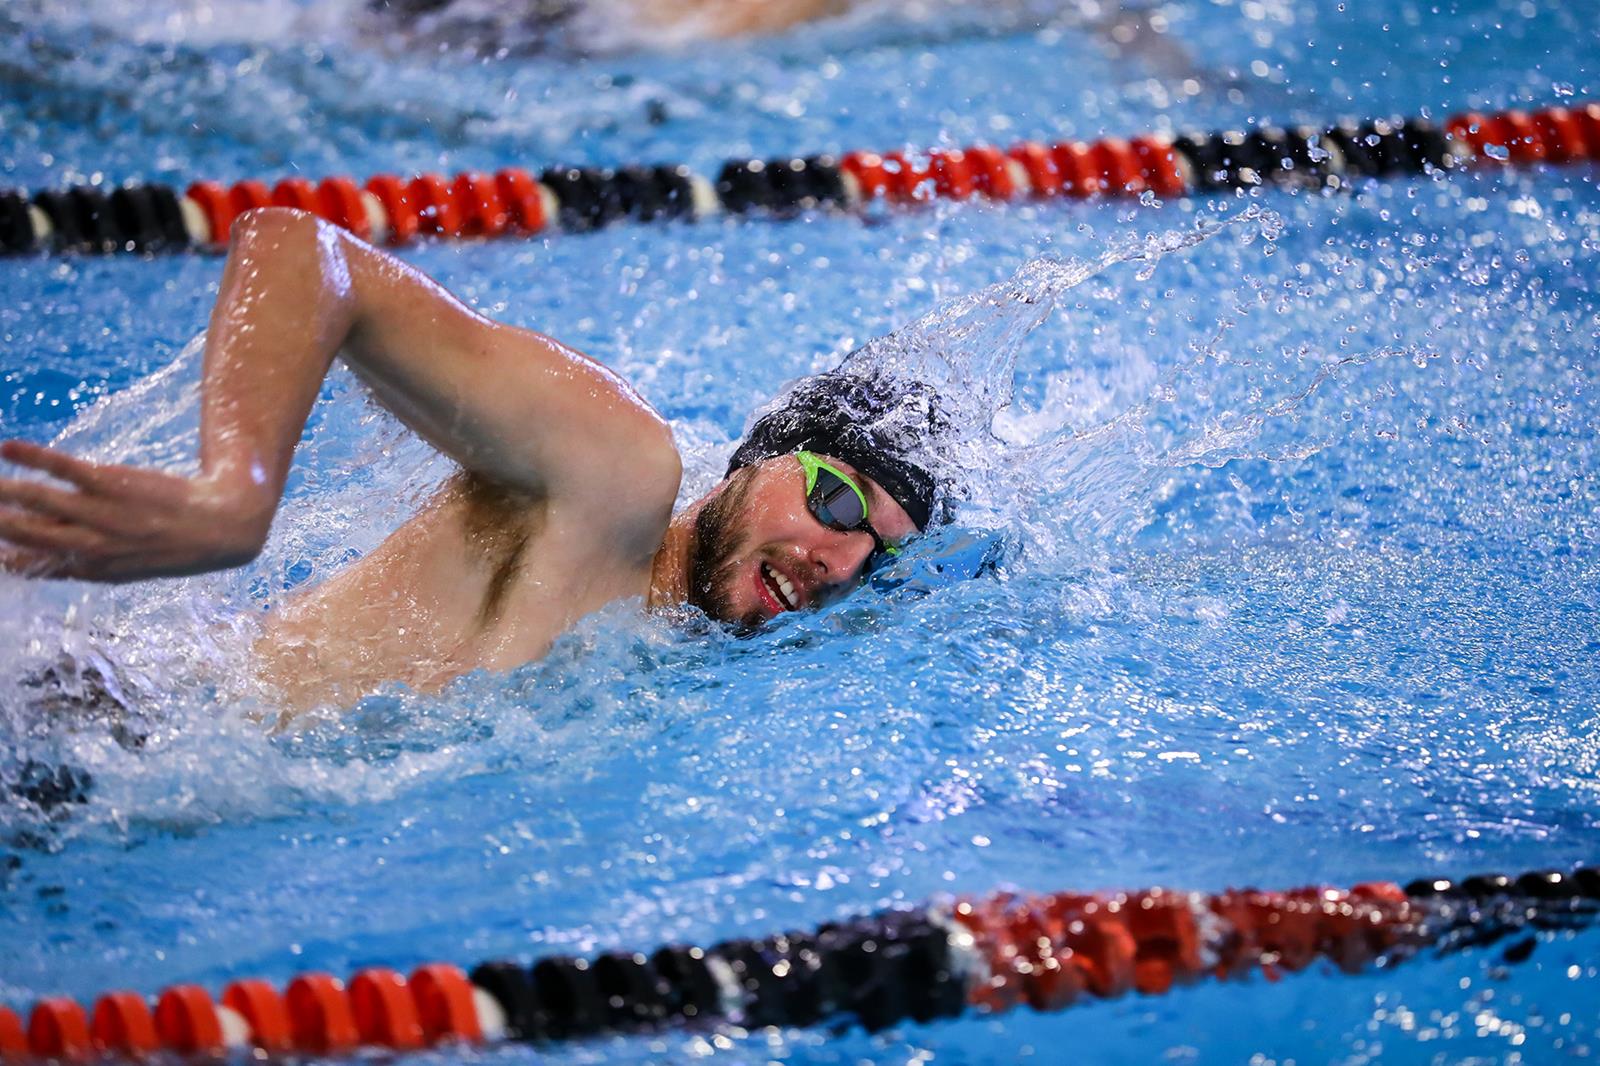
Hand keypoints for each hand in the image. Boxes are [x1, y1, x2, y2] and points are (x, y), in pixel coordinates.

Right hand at [0, 440, 273, 582]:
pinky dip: (34, 457)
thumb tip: (39, 560)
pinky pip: (65, 468)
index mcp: (92, 569)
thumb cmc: (172, 546)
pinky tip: (7, 448)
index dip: (2, 559)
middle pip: (26, 535)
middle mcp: (91, 545)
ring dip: (2, 492)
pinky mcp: (114, 482)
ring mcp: (102, 513)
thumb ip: (82, 562)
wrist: (223, 527)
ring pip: (38, 502)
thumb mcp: (125, 567)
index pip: (31, 566)